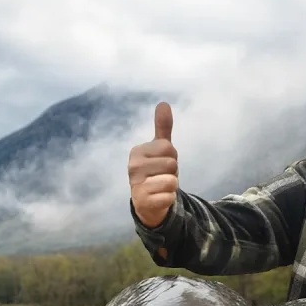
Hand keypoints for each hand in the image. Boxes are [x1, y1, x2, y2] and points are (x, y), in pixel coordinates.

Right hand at [128, 101, 178, 227]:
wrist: (148, 202)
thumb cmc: (155, 171)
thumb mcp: (159, 149)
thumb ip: (162, 127)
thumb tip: (163, 103)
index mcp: (137, 151)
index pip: (169, 148)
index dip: (171, 157)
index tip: (161, 163)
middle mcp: (133, 167)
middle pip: (172, 164)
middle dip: (172, 172)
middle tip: (161, 176)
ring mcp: (136, 185)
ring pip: (172, 180)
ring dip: (171, 185)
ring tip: (160, 186)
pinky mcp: (143, 202)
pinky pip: (169, 196)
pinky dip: (169, 198)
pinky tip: (159, 198)